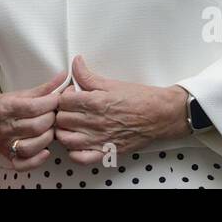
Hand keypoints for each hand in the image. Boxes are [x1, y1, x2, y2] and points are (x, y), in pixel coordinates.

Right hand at [0, 74, 63, 171]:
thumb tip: (62, 78)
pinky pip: (22, 164)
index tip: (57, 98)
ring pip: (30, 146)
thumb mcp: (18, 94)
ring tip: (51, 130)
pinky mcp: (8, 156)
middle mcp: (6, 127)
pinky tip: (45, 152)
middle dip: (51, 119)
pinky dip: (36, 161)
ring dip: (47, 138)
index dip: (50, 102)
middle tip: (55, 113)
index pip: (32, 107)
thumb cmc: (0, 107)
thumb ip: (42, 89)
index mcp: (6, 108)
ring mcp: (7, 144)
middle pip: (35, 126)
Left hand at [53, 55, 188, 164]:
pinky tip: (78, 143)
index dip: (62, 97)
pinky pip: (81, 158)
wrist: (160, 115)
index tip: (69, 96)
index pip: (62, 102)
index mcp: (94, 102)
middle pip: (61, 120)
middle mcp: (94, 122)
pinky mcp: (106, 151)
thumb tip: (76, 63)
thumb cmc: (140, 99)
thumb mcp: (111, 83)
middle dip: (62, 113)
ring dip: (64, 132)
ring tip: (71, 125)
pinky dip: (75, 152)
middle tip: (69, 110)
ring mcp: (99, 139)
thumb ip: (88, 75)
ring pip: (65, 139)